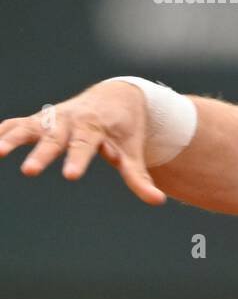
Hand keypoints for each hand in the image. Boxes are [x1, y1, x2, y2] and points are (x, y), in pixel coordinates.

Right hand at [0, 80, 166, 204]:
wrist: (118, 96)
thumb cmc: (126, 129)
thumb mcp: (134, 152)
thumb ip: (139, 178)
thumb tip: (159, 201)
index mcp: (95, 127)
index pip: (85, 145)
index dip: (77, 160)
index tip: (69, 176)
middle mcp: (70, 120)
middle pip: (54, 138)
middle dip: (41, 154)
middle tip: (29, 172)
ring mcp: (51, 119)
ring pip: (27, 127)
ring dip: (10, 139)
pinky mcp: (38, 120)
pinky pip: (15, 125)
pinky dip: (0, 133)